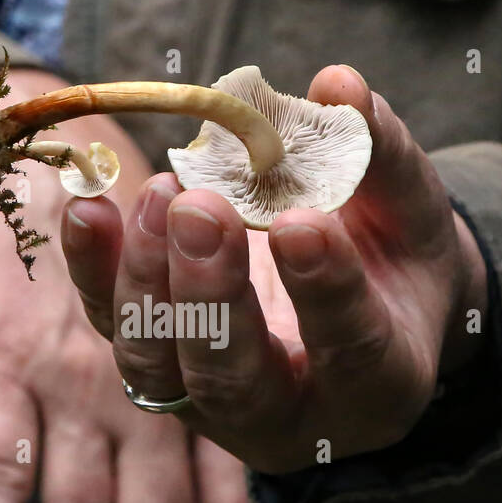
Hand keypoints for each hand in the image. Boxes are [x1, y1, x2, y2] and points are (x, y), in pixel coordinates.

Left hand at [61, 65, 488, 472]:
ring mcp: (210, 407)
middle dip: (210, 294)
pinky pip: (114, 330)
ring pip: (159, 366)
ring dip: (146, 280)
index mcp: (379, 386)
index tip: (299, 220)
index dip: (324, 288)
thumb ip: (382, 157)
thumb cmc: (392, 261)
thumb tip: (338, 84)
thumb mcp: (412, 214)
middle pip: (234, 377)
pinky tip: (89, 208)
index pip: (351, 350)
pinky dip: (95, 272)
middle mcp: (288, 418)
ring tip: (158, 193)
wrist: (356, 311)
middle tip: (201, 209)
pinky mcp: (158, 372)